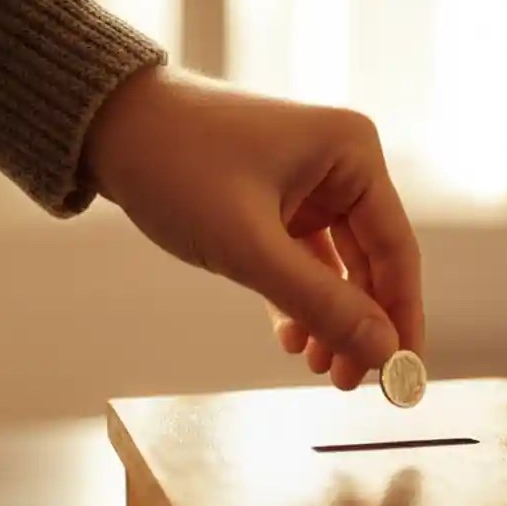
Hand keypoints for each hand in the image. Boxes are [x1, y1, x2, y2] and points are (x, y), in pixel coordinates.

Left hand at [83, 66, 422, 389]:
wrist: (104, 124)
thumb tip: (382, 351)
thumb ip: (321, 303)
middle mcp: (340, 164)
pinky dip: (298, 299)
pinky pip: (303, 261)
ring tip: (315, 366)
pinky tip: (289, 338)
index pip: (397, 251)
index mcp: (353, 154)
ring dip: (327, 318)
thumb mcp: (250, 247)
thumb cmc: (176, 165)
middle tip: (347, 381)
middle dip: (359, 325)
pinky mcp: (277, 200)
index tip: (402, 376)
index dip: (402, 318)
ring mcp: (308, 183)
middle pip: (370, 263)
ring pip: (336, 268)